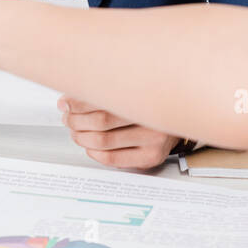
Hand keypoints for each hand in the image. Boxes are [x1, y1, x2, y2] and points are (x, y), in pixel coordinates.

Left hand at [58, 97, 178, 168]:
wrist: (182, 117)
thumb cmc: (150, 102)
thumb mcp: (132, 89)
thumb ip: (106, 90)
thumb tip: (69, 98)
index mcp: (146, 93)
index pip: (101, 99)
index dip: (77, 103)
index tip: (66, 102)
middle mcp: (152, 116)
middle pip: (100, 121)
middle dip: (76, 120)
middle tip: (68, 118)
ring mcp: (154, 139)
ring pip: (103, 141)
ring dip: (82, 137)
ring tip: (76, 131)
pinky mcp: (151, 157)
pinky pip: (113, 159)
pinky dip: (94, 153)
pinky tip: (90, 147)